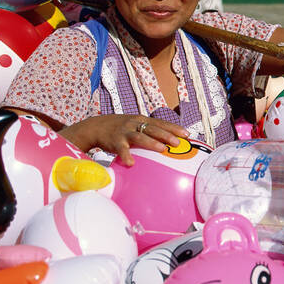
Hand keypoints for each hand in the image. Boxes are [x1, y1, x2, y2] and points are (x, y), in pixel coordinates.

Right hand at [59, 114, 188, 165]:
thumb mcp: (135, 125)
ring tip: (162, 149)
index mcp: (142, 120)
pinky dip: (126, 156)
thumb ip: (149, 132)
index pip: (161, 123)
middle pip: (153, 128)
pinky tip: (131, 163)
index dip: (174, 128)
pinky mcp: (115, 141)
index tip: (187, 134)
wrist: (96, 126)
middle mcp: (135, 124)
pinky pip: (122, 149)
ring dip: (152, 143)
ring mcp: (125, 131)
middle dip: (166, 135)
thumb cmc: (120, 128)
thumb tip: (167, 142)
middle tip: (178, 142)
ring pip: (140, 136)